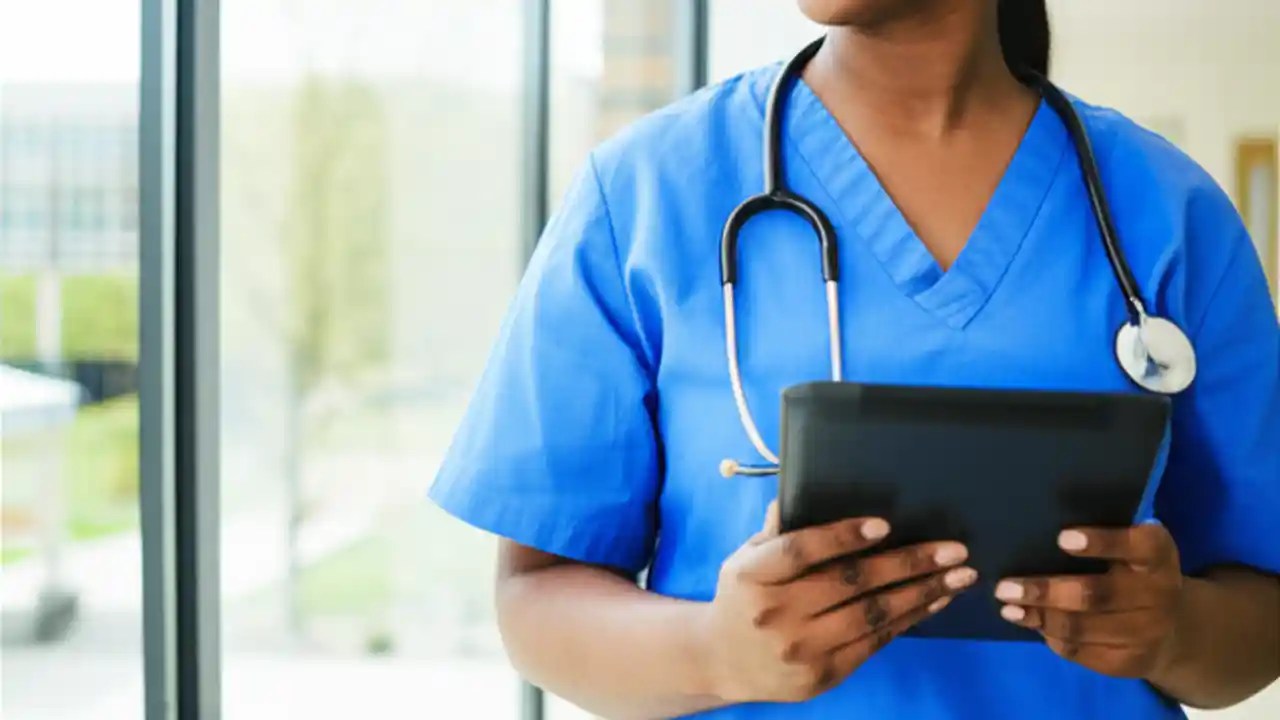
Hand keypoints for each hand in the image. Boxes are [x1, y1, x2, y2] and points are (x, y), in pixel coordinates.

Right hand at [700, 503, 977, 703]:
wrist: (720, 661)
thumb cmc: (743, 597)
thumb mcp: (745, 558)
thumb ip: (777, 531)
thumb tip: (800, 488)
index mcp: (753, 575)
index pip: (800, 550)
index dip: (843, 536)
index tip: (884, 524)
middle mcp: (775, 613)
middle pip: (849, 583)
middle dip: (908, 563)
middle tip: (953, 549)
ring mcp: (800, 648)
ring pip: (871, 615)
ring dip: (922, 592)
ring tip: (959, 575)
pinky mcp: (822, 674)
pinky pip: (874, 642)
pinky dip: (909, 619)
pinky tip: (934, 600)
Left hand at [996, 524, 1184, 678]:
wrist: (1173, 630)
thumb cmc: (1132, 572)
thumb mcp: (1130, 549)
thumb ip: (1099, 536)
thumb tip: (1033, 528)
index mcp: (1158, 556)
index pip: (1137, 546)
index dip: (1101, 542)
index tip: (1062, 538)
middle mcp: (1158, 595)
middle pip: (1095, 594)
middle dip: (1046, 591)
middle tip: (1005, 587)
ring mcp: (1146, 633)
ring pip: (1081, 627)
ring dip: (1039, 616)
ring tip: (1008, 607)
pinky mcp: (1129, 662)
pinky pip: (1080, 651)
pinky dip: (1050, 636)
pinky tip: (1031, 623)